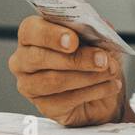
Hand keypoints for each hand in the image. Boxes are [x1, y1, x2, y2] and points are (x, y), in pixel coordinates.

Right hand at [8, 16, 124, 126]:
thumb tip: (100, 27)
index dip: (51, 35)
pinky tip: (109, 85)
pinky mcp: (45, 107)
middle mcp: (24, 60)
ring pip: (54, 81)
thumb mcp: (97, 38)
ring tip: (110, 71)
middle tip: (101, 59)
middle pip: (39, 58)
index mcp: (33, 35)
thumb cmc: (92, 58)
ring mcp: (30, 86)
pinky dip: (94, 91)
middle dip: (76, 58)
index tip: (73, 40)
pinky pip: (66, 100)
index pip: (30, 30)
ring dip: (88, 76)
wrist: (103, 90)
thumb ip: (94, 30)